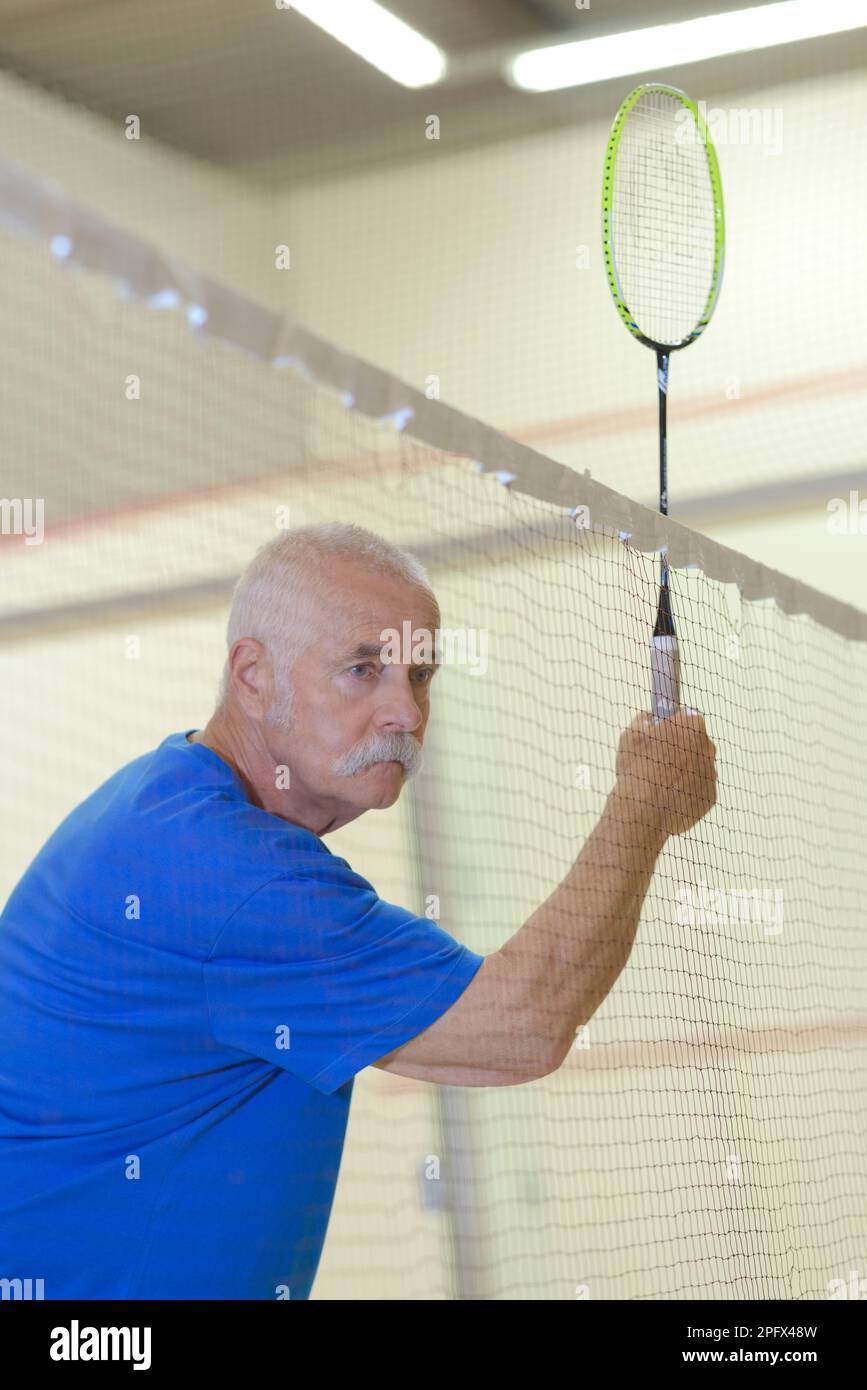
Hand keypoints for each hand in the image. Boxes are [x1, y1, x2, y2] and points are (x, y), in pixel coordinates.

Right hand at [611, 710, 716, 837]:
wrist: (643, 811)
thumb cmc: (637, 768)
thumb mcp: (632, 734)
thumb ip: (645, 719)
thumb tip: (649, 718)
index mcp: (693, 725)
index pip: (688, 716)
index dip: (673, 723)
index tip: (662, 731)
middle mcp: (708, 748)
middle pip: (695, 742)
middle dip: (680, 748)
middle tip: (658, 759)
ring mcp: (711, 774)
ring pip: (697, 767)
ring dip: (683, 771)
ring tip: (659, 783)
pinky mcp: (710, 798)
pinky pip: (698, 790)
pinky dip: (686, 792)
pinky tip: (667, 797)